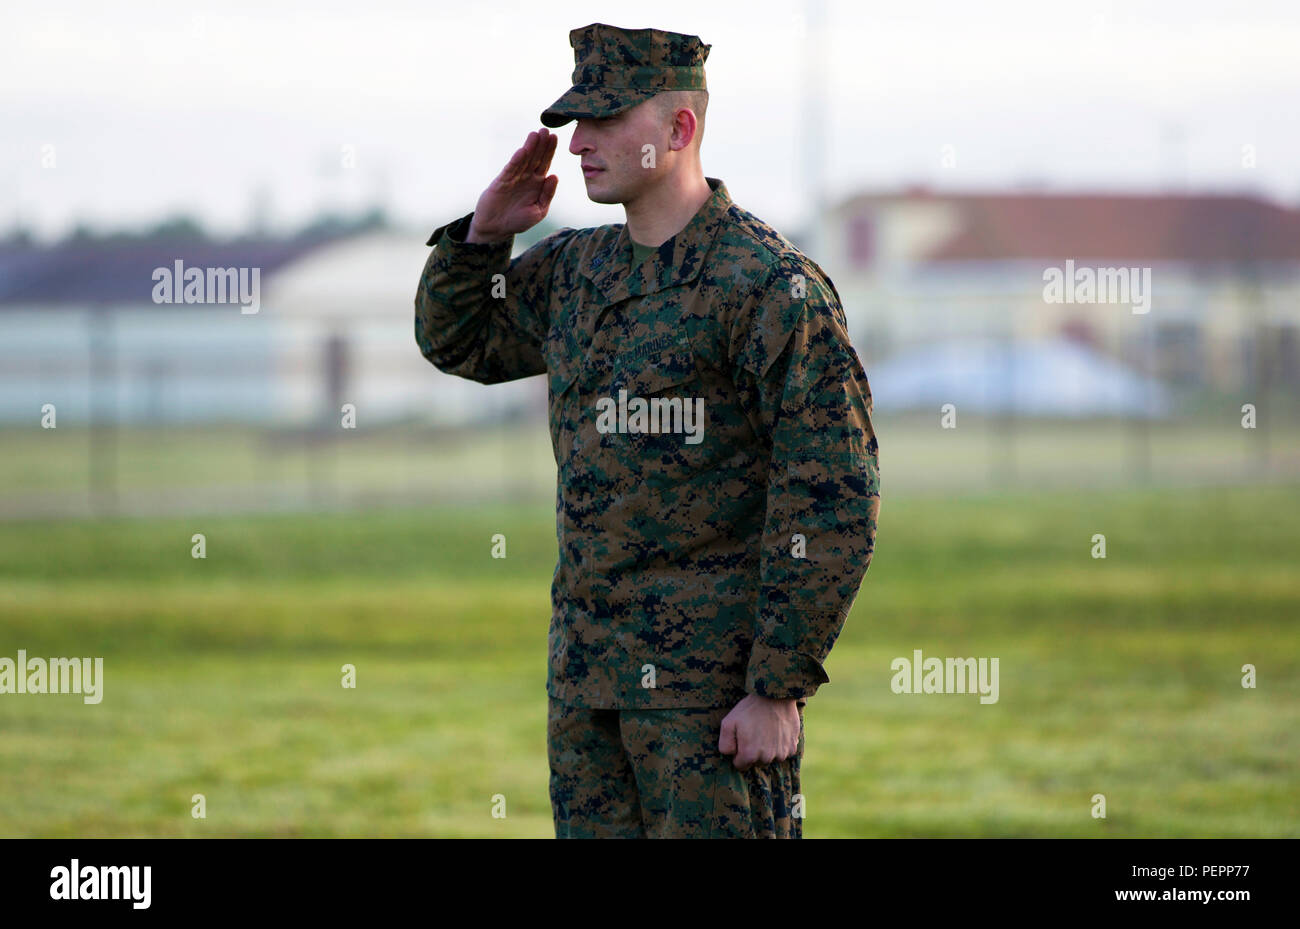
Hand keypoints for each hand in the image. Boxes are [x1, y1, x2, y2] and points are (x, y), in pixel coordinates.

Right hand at [466, 128, 559, 242]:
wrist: (496, 229)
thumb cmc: (518, 220)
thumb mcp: (539, 211)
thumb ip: (547, 194)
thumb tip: (554, 176)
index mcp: (537, 183)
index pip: (545, 163)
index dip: (549, 151)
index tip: (555, 138)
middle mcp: (526, 178)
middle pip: (535, 158)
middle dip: (541, 145)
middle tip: (546, 130)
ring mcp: (513, 179)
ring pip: (523, 160)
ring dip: (530, 147)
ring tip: (536, 134)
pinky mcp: (501, 183)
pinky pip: (510, 170)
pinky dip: (516, 160)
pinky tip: (523, 151)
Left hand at [718, 693, 800, 770]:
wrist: (775, 695)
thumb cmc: (750, 709)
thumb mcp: (728, 723)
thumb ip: (724, 745)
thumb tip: (730, 756)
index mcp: (749, 755)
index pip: (740, 765)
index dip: (739, 753)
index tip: (742, 739)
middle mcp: (766, 758)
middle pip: (756, 762)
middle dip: (753, 751)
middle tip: (754, 731)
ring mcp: (781, 753)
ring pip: (770, 757)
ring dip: (767, 749)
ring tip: (765, 729)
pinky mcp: (792, 747)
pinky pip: (784, 752)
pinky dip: (780, 744)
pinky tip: (777, 730)